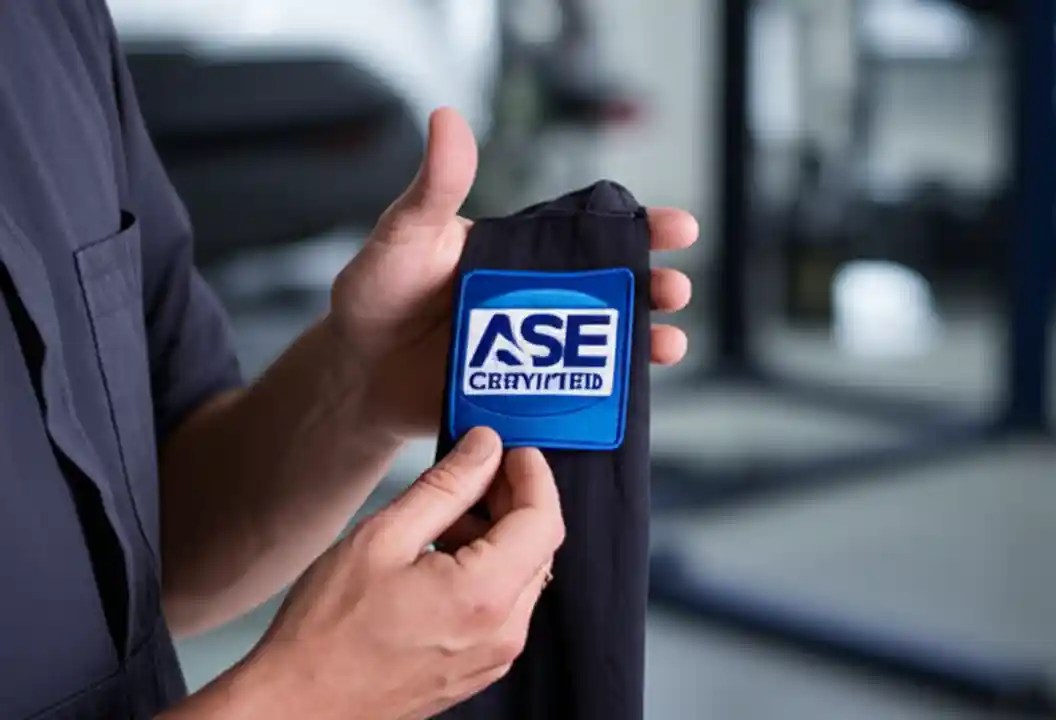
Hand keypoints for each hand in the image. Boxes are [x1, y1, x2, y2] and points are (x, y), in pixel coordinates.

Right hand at [228, 428, 562, 719]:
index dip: (533, 475)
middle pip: (538, 546)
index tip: (513, 449)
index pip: (543, 519)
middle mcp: (503, 632)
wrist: (300, 705)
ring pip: (523, 574)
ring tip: (444, 519)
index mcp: (485, 596)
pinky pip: (504, 605)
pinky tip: (443, 557)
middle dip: (514, 501)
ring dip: (498, 536)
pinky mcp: (480, 667)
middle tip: (475, 472)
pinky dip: (488, 570)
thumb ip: (445, 487)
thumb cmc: (328, 633)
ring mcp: (494, 656)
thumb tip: (484, 448)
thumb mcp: (383, 537)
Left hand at [329, 107, 697, 437]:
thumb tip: (448, 118)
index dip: (640, 228)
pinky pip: (578, 393)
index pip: (592, 233)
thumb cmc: (377, 295)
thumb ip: (434, 188)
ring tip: (669, 342)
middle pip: (615, 288)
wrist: (359, 373)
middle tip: (675, 288)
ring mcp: (540, 351)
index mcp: (523, 252)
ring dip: (647, 340)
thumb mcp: (404, 235)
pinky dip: (609, 394)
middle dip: (656, 286)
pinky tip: (628, 395)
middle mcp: (541, 299)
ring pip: (608, 343)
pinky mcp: (528, 394)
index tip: (678, 227)